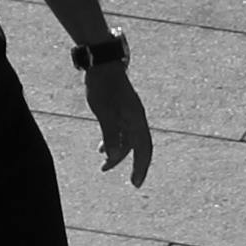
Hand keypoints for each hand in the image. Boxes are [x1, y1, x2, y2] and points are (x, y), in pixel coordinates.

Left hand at [87, 56, 152, 188]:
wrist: (102, 63)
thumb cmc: (103, 86)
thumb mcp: (104, 112)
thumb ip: (110, 134)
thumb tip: (114, 155)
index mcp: (136, 120)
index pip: (143, 149)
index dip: (141, 167)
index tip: (136, 183)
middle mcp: (136, 118)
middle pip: (139, 147)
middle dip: (136, 165)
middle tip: (132, 181)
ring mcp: (129, 114)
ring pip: (128, 140)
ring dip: (118, 154)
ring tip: (104, 165)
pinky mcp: (120, 109)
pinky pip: (121, 131)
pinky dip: (114, 142)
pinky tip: (101, 147)